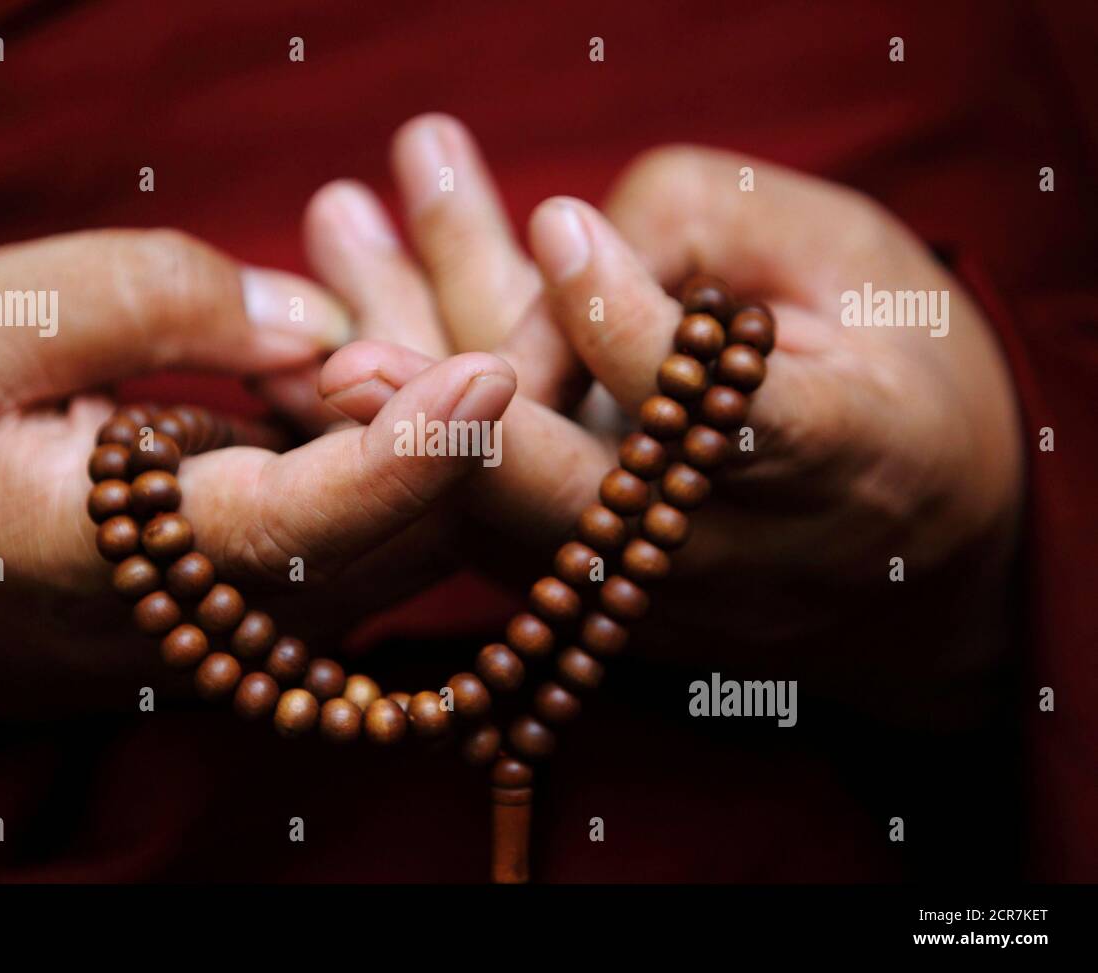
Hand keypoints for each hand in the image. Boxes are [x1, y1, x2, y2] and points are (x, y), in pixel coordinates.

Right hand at [0, 228, 515, 748]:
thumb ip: (143, 301)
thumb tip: (313, 323)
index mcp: (126, 566)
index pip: (297, 529)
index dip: (404, 451)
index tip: (490, 368)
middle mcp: (228, 622)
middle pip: (404, 530)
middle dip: (487, 399)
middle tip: (540, 262)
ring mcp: (279, 622)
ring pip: (427, 524)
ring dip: (470, 399)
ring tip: (472, 266)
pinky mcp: (305, 595)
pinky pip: (406, 513)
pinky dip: (430, 418)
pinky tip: (415, 323)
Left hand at [312, 116, 1023, 723]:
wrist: (918, 547)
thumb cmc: (899, 371)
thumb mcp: (852, 260)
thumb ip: (710, 233)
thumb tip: (554, 252)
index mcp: (852, 464)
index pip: (730, 420)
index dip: (629, 326)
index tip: (557, 220)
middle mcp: (744, 561)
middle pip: (577, 512)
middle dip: (457, 423)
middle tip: (349, 357)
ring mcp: (662, 608)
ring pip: (506, 527)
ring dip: (408, 418)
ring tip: (333, 307)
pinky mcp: (603, 618)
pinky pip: (491, 538)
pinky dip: (419, 452)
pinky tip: (353, 353)